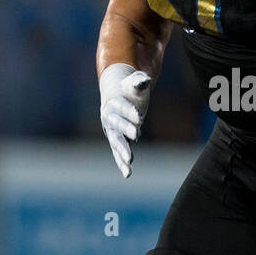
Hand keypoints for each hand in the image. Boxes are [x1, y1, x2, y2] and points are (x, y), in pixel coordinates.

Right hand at [99, 63, 151, 177]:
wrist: (117, 93)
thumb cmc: (129, 87)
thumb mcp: (135, 82)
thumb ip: (139, 82)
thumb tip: (145, 80)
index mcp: (113, 101)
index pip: (121, 107)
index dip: (129, 111)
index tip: (138, 117)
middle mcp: (110, 117)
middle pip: (117, 125)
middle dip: (126, 129)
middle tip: (136, 134)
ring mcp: (112, 130)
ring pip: (116, 142)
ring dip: (122, 151)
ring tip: (129, 161)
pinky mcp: (117, 140)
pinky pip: (118, 152)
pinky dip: (122, 163)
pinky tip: (127, 174)